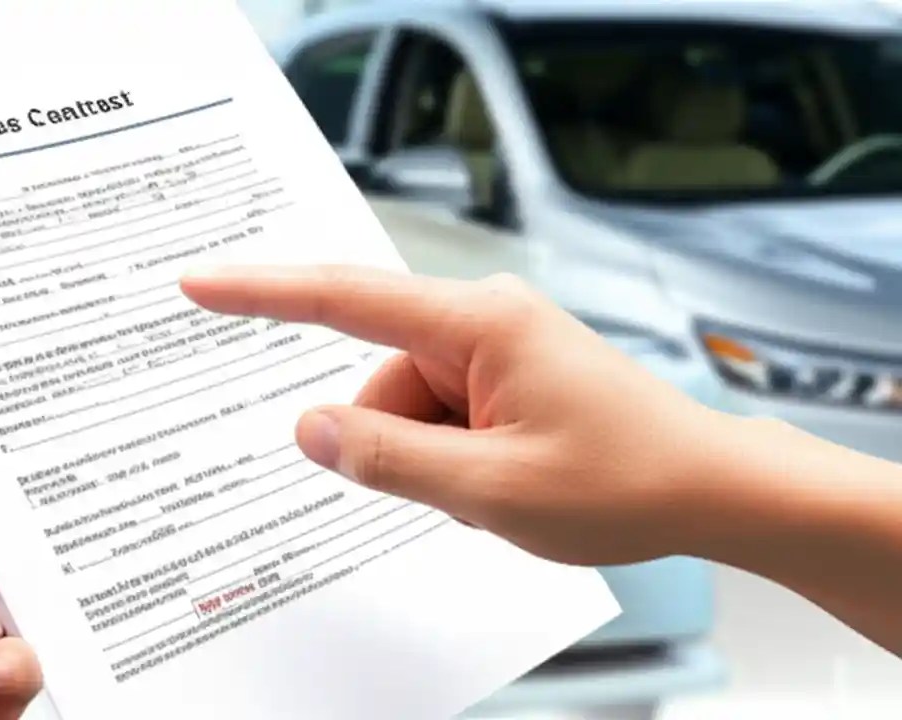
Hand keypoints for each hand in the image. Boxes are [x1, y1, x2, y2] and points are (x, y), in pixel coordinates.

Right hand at [182, 266, 736, 565]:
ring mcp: (498, 345)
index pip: (346, 299)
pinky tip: (506, 479)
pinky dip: (453, 455)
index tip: (201, 282)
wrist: (710, 488)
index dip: (262, 292)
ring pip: (408, 407)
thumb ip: (387, 457)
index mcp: (479, 323)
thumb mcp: (490, 488)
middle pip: (380, 381)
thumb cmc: (624, 481)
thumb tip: (309, 429)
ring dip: (432, 459)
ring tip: (501, 488)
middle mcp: (484, 318)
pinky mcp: (507, 371)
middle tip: (465, 491)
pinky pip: (441, 414)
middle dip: (398, 446)